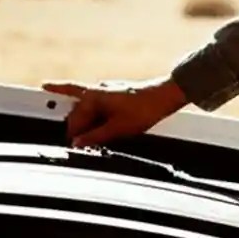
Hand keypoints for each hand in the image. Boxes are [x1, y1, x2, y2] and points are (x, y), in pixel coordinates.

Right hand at [41, 76, 187, 147]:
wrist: (165, 96)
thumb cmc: (144, 109)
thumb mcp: (117, 129)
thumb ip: (94, 137)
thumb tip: (77, 143)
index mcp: (92, 96)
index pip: (73, 120)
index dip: (73, 136)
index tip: (75, 147)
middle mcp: (96, 90)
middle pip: (76, 112)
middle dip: (76, 127)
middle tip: (80, 144)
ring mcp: (105, 90)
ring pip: (85, 108)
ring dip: (84, 121)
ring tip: (87, 137)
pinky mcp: (114, 93)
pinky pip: (96, 105)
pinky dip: (93, 115)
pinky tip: (93, 124)